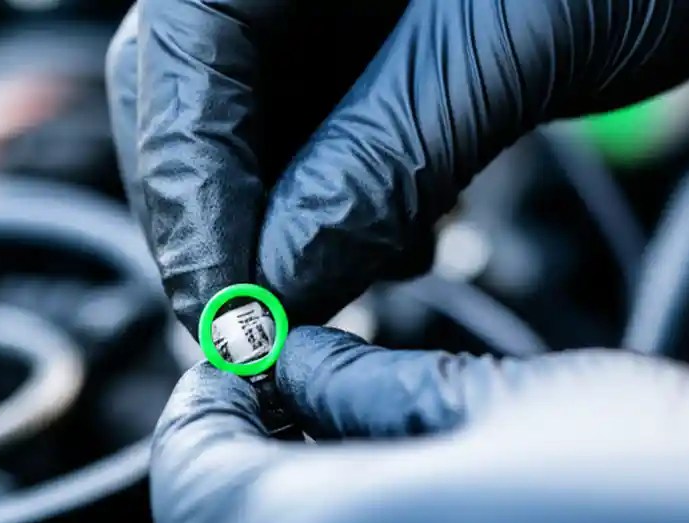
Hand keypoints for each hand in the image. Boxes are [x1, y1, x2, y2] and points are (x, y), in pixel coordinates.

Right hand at [108, 0, 688, 330]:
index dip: (188, 197)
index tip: (226, 312)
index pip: (177, 60)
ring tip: (332, 290)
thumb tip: (277, 281)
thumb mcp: (510, 44)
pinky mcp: (373, 43)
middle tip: (258, 325)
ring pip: (247, 127)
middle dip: (223, 218)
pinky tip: (385, 240)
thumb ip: (377, 160)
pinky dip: (333, 203)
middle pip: (191, 98)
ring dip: (278, 224)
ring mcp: (327, 1)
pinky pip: (313, 132)